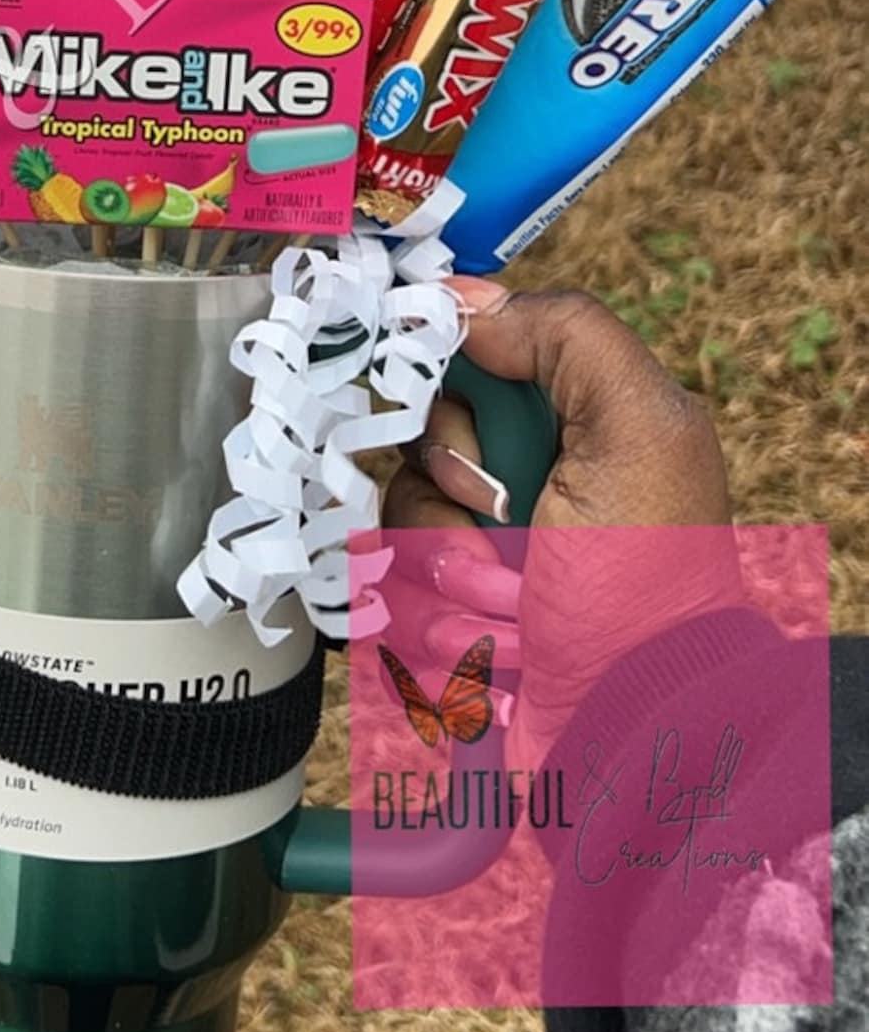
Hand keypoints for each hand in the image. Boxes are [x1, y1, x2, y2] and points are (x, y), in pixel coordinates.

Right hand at [379, 282, 740, 776]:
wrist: (637, 732)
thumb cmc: (646, 584)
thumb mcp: (639, 429)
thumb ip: (567, 335)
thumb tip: (465, 299)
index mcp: (570, 421)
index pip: (460, 358)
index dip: (438, 380)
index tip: (451, 410)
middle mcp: (521, 480)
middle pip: (412, 441)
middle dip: (448, 490)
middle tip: (507, 522)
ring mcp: (479, 555)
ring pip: (391, 526)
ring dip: (443, 573)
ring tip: (507, 609)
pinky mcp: (445, 623)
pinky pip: (386, 604)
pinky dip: (433, 632)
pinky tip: (489, 654)